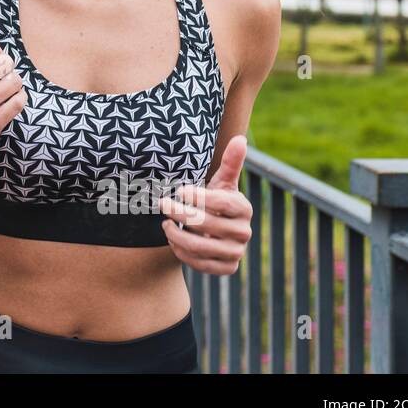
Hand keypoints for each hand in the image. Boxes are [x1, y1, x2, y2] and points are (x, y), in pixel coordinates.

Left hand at [159, 134, 252, 274]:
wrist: (218, 229)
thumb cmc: (216, 200)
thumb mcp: (222, 181)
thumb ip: (231, 162)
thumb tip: (240, 139)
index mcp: (244, 208)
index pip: (220, 202)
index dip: (198, 196)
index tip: (179, 191)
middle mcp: (245, 232)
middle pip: (207, 224)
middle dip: (180, 213)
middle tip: (162, 204)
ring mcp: (236, 252)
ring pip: (200, 246)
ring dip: (177, 235)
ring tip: (165, 224)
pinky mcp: (226, 268)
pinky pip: (200, 264)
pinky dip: (182, 252)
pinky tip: (172, 240)